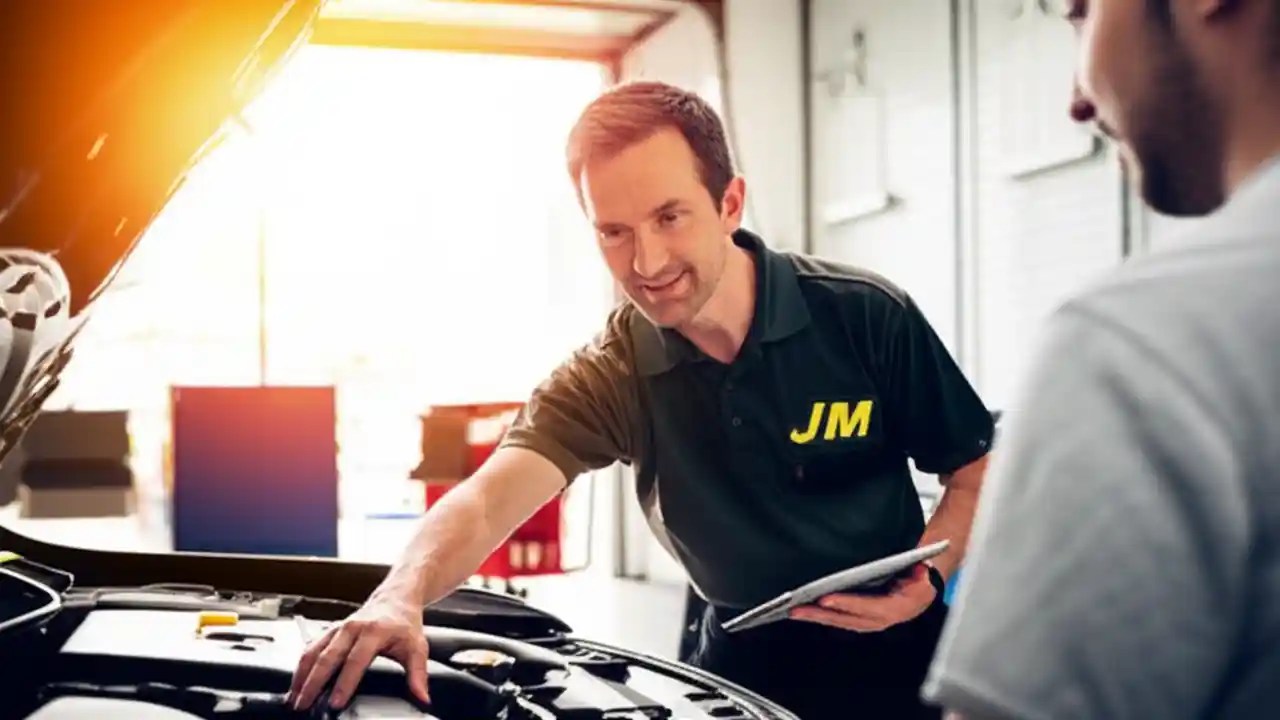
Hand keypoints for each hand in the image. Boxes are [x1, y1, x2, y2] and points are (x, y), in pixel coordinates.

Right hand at [288, 590, 429, 710]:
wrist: (396, 598)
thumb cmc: (405, 623)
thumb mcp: (417, 647)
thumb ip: (418, 674)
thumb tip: (422, 697)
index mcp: (373, 631)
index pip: (355, 660)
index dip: (344, 683)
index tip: (335, 703)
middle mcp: (352, 627)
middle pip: (327, 657)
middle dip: (313, 683)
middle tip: (303, 705)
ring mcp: (338, 628)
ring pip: (313, 651)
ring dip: (301, 675)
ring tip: (294, 698)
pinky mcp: (330, 630)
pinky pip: (311, 647)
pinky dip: (301, 666)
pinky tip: (296, 682)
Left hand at [790, 563, 937, 632]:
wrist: (921, 593)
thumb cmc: (917, 581)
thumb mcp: (923, 575)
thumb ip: (921, 573)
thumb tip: (921, 571)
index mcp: (894, 609)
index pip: (866, 607)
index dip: (846, 603)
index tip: (826, 599)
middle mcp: (878, 620)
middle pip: (845, 618)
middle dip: (820, 615)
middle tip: (797, 609)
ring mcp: (867, 622)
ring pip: (838, 621)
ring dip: (816, 618)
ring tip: (794, 611)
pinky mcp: (859, 620)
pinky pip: (838, 620)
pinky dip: (821, 617)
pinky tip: (805, 611)